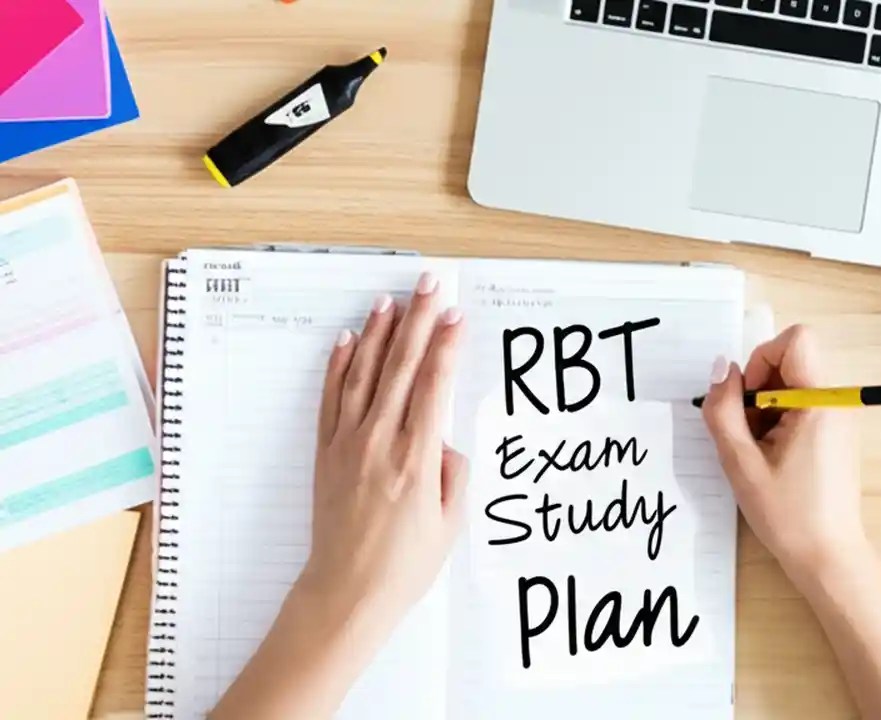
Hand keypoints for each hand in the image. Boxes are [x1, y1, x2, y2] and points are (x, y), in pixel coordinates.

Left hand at [299, 272, 467, 621]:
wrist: (347, 593)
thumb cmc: (403, 566)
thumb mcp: (451, 523)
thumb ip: (454, 473)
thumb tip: (445, 440)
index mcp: (417, 459)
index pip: (434, 385)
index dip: (447, 345)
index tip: (457, 315)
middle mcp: (380, 443)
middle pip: (403, 367)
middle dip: (419, 321)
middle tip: (430, 286)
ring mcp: (349, 445)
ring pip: (366, 374)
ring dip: (380, 334)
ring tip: (391, 300)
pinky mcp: (326, 454)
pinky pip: (332, 400)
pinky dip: (340, 367)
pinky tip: (351, 341)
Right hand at [700, 325, 863, 583]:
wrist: (828, 557)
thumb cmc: (788, 515)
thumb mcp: (741, 463)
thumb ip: (723, 410)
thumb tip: (720, 371)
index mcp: (820, 403)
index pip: (795, 340)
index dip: (761, 359)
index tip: (747, 399)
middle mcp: (837, 403)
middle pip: (791, 361)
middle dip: (758, 387)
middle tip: (747, 432)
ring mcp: (839, 417)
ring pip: (792, 384)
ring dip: (765, 407)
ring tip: (758, 450)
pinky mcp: (835, 432)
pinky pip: (801, 405)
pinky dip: (778, 420)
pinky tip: (771, 456)